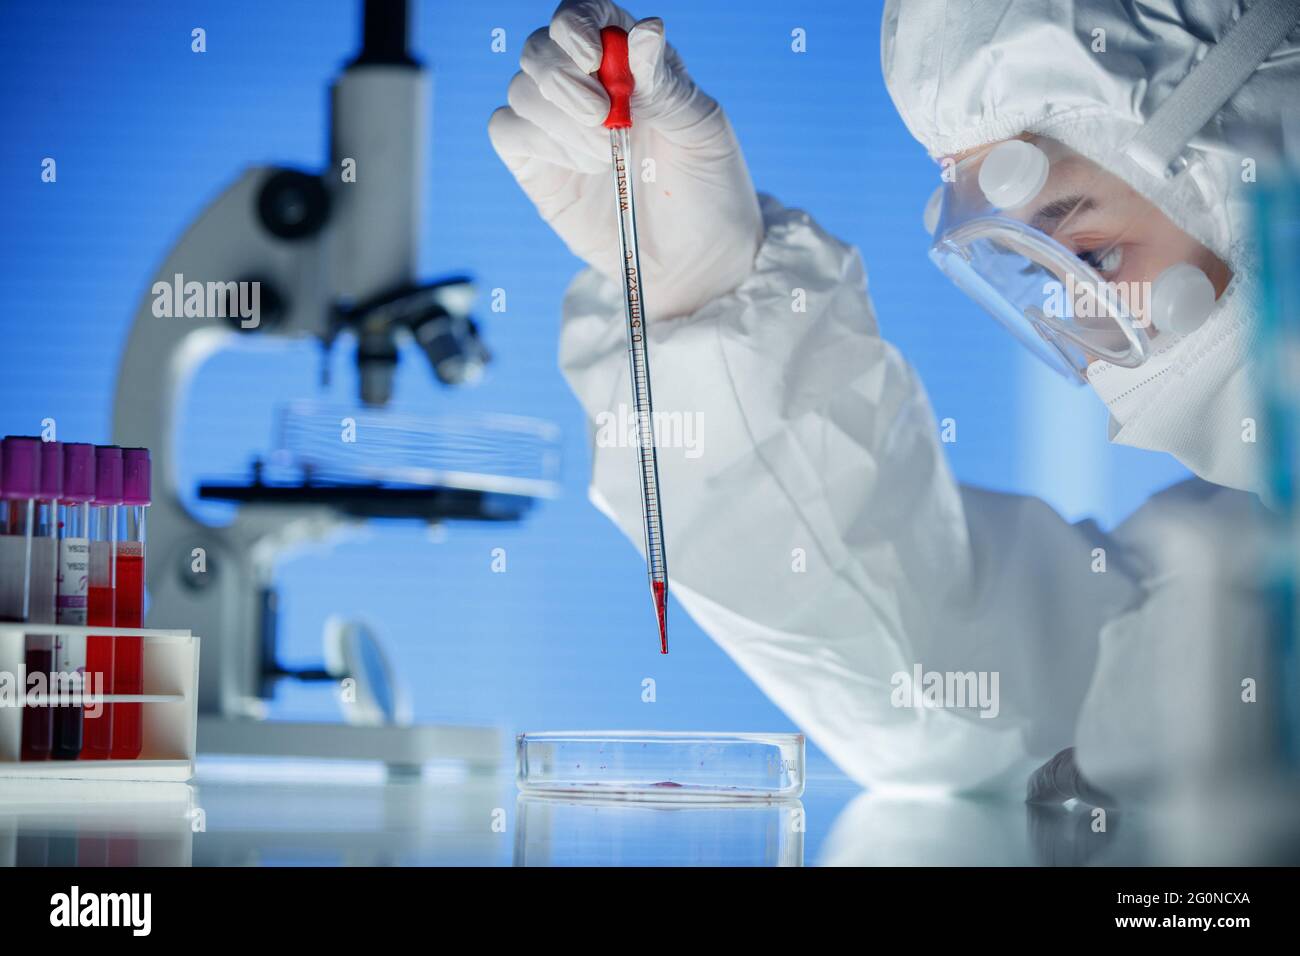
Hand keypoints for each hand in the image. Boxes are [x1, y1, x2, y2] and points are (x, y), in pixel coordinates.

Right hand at [489, 0, 762, 319]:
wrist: (695, 262)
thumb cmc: (708, 190)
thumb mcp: (701, 131)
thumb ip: (665, 82)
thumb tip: (644, 29)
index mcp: (630, 60)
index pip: (584, 14)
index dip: (576, 23)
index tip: (594, 56)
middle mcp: (587, 84)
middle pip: (539, 47)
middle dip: (563, 78)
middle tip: (603, 118)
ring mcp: (556, 125)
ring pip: (521, 89)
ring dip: (561, 121)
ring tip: (606, 155)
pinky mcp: (535, 163)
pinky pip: (506, 129)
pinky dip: (537, 141)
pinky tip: (582, 166)